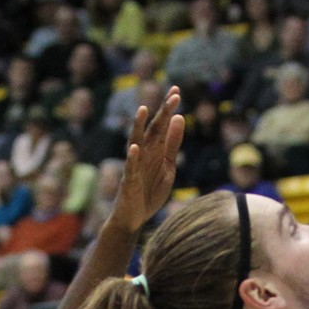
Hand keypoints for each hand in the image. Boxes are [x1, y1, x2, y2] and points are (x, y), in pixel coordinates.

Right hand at [109, 89, 183, 232]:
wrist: (135, 218)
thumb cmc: (150, 191)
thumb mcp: (168, 165)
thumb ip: (172, 144)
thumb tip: (179, 118)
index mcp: (155, 149)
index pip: (163, 125)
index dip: (169, 108)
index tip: (176, 90)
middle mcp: (144, 153)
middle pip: (153, 129)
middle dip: (162, 112)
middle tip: (173, 95)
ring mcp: (135, 165)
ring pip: (136, 142)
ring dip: (139, 126)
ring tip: (143, 109)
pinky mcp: (129, 181)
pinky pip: (130, 167)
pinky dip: (132, 157)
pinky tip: (134, 147)